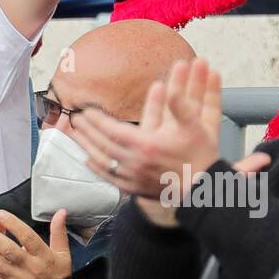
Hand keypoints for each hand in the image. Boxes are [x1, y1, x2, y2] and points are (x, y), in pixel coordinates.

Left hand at [69, 58, 223, 197]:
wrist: (203, 191)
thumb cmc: (199, 158)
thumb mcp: (193, 127)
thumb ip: (179, 106)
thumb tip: (169, 87)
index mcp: (146, 145)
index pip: (112, 130)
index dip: (97, 120)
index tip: (86, 111)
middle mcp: (135, 162)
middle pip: (102, 144)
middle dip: (87, 130)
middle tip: (75, 119)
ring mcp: (133, 178)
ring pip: (102, 161)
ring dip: (87, 146)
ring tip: (77, 136)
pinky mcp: (134, 189)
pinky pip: (108, 178)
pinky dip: (96, 168)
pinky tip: (88, 161)